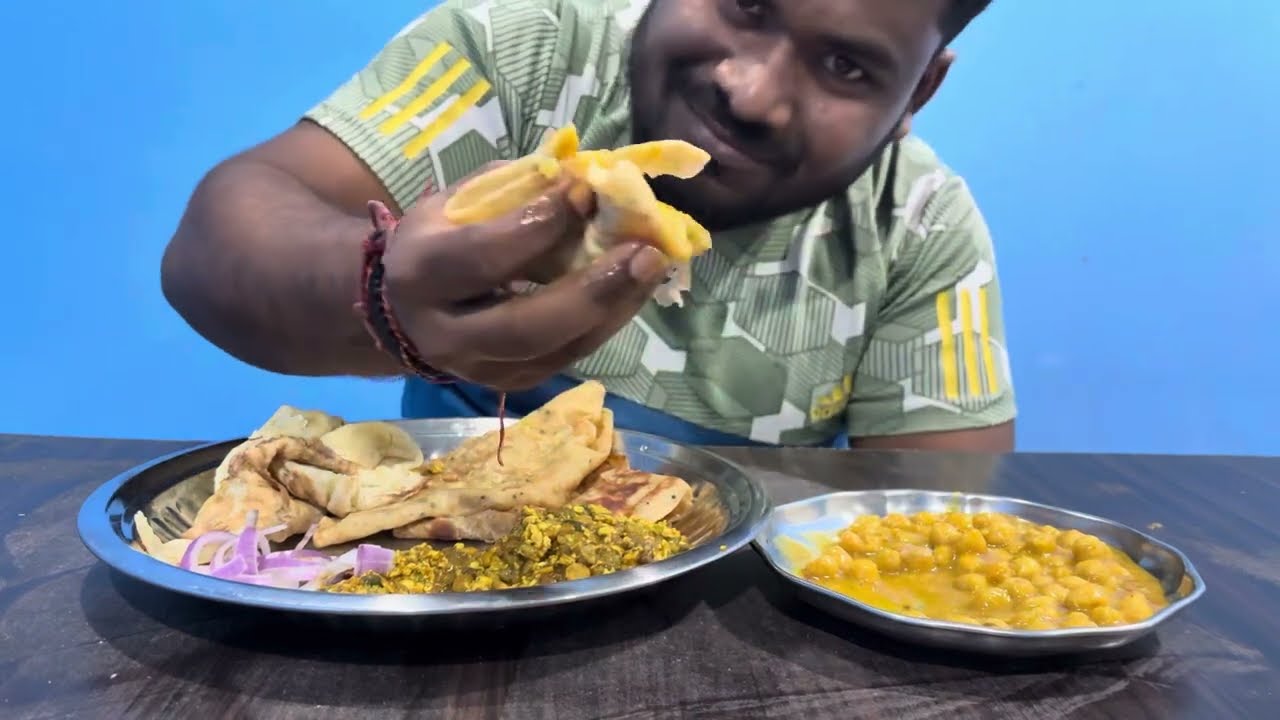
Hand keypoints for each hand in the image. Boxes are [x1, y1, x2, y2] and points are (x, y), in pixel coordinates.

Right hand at [378, 166, 670, 390]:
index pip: (483, 257)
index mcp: (421, 274)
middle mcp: (445, 333)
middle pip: (524, 326)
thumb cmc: (439, 239)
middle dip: (591, 289)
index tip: (586, 191)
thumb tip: (580, 174)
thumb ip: (513, 188)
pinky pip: (567, 358)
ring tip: (651, 268)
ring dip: (612, 309)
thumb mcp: (457, 202)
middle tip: (643, 253)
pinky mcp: (510, 383)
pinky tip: (633, 290)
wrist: (406, 308)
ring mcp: (479, 369)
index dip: (539, 226)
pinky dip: (606, 322)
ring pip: (554, 350)